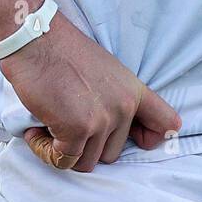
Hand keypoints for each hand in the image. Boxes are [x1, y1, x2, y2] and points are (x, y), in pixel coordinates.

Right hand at [0, 14, 180, 172]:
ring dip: (64, 151)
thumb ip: (118, 98)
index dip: (151, 139)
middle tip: (65, 124)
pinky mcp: (76, 129)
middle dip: (86, 145)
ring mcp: (102, 119)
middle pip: (111, 154)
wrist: (38, 39)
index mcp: (134, 91)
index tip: (136, 141)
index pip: (165, 123)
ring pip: (87, 162)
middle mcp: (124, 107)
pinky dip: (46, 151)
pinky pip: (63, 161)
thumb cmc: (64, 52)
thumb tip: (115, 129)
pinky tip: (36, 131)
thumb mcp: (106, 71)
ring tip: (49, 126)